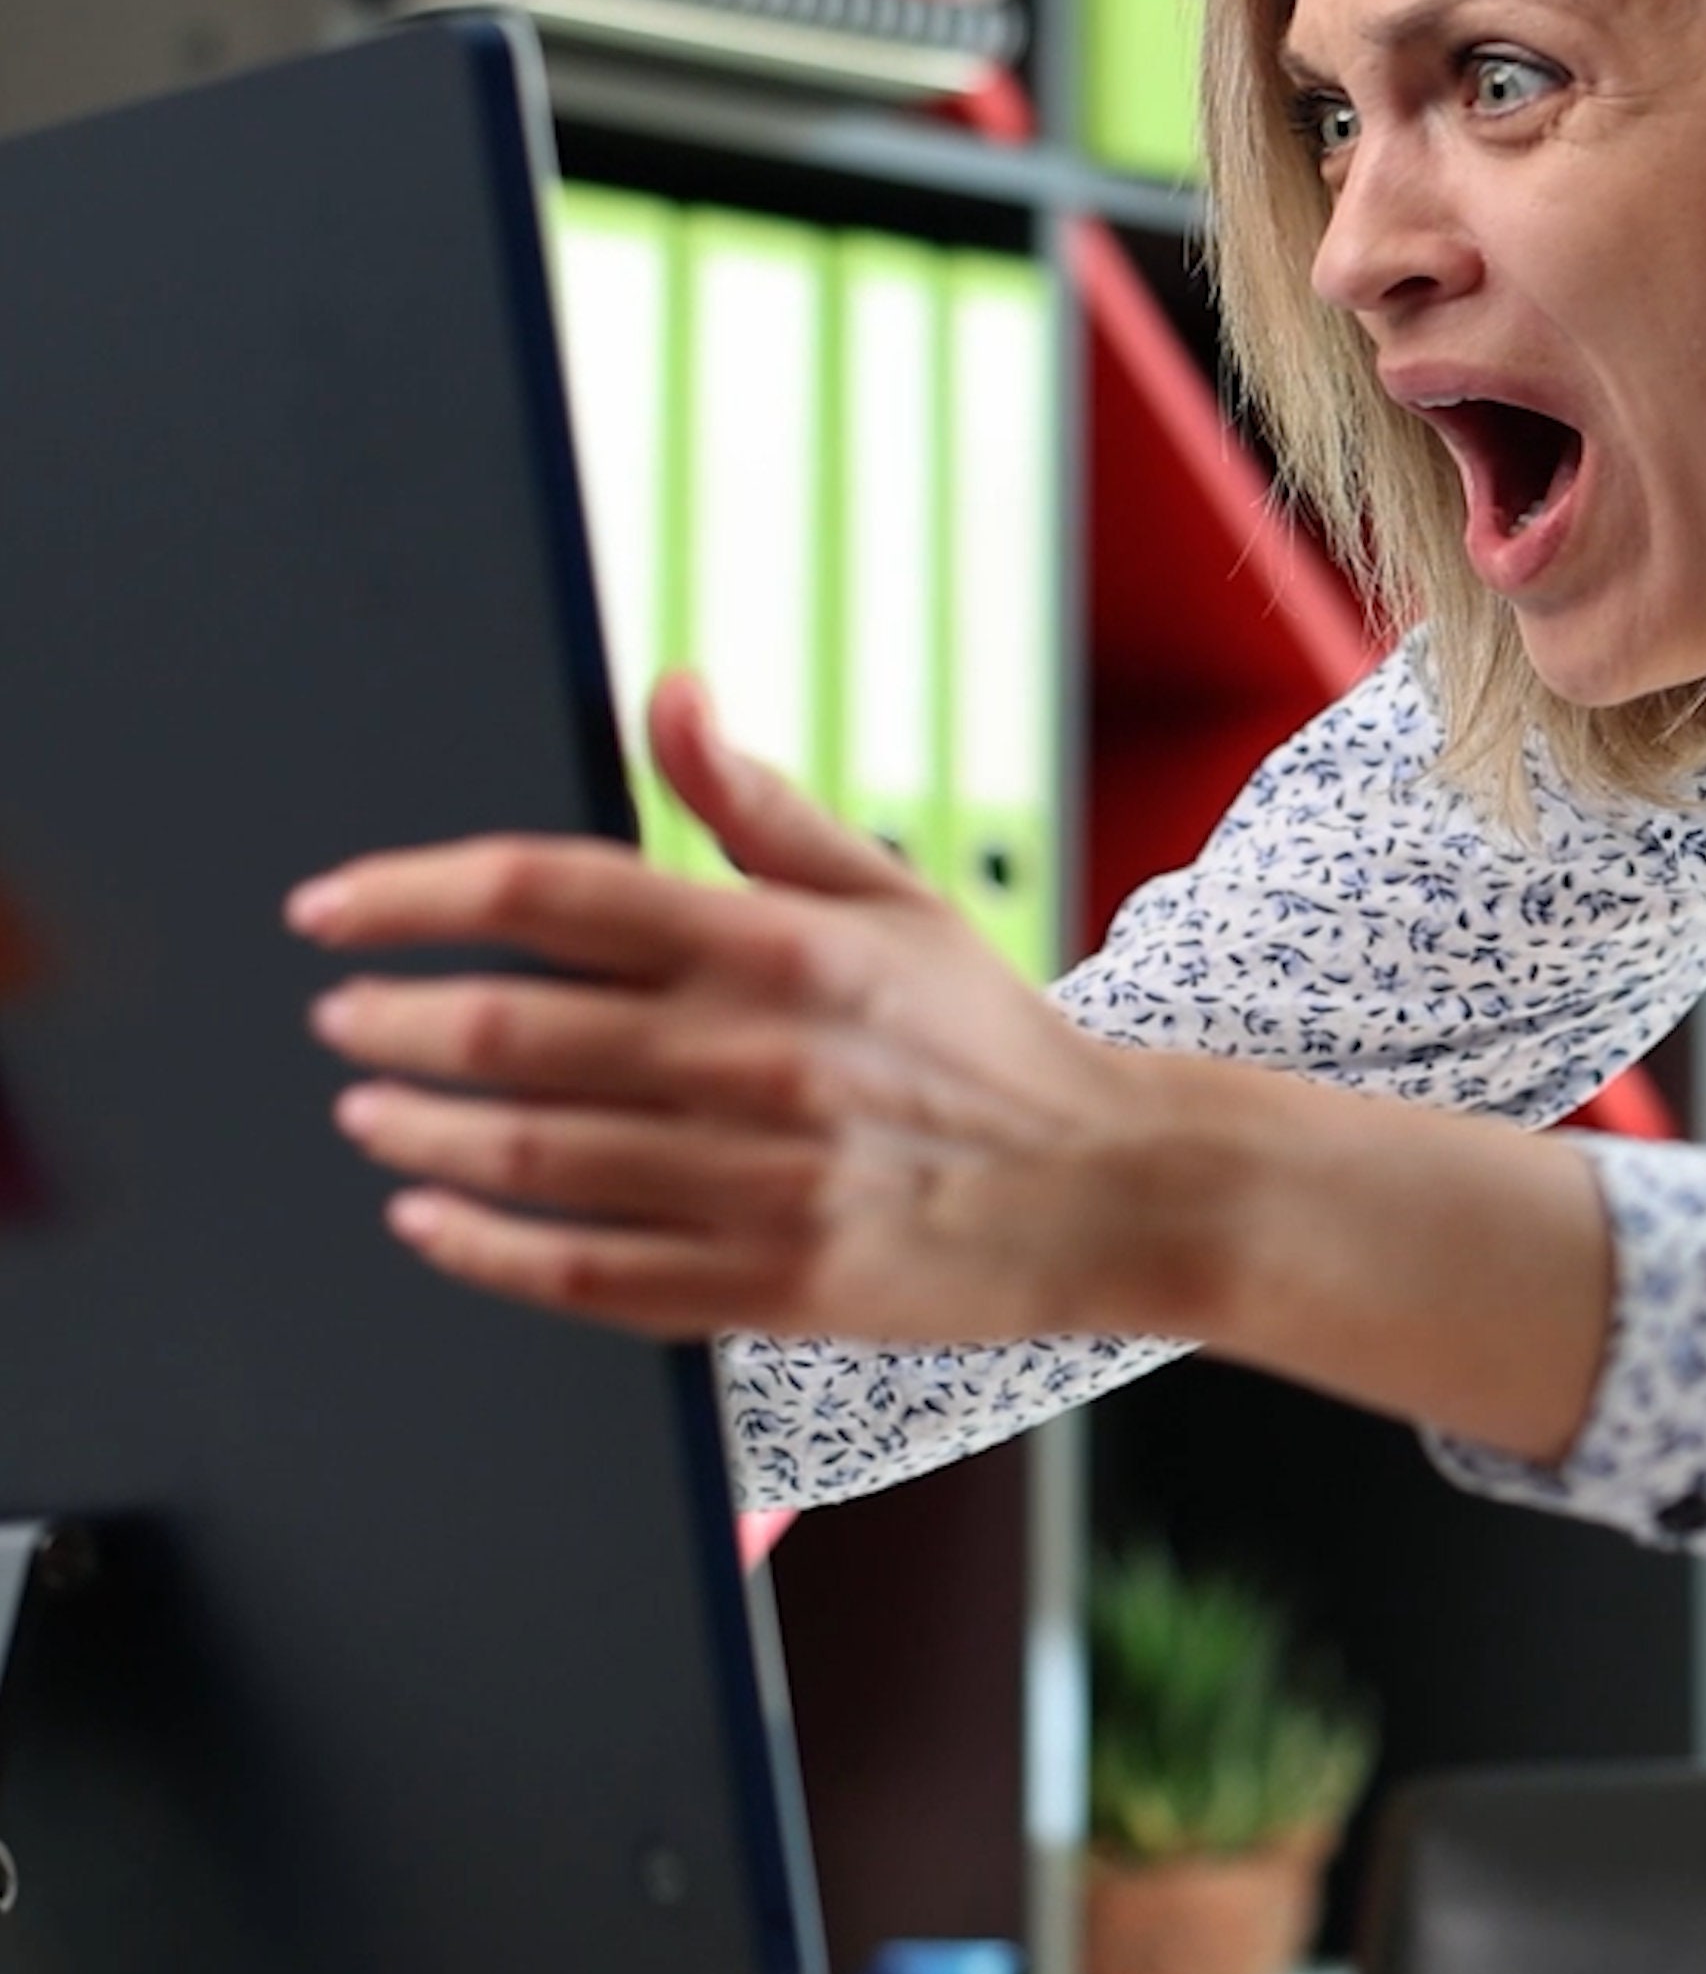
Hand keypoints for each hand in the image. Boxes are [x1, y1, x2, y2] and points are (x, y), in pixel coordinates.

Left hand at [290, 673, 1616, 1458]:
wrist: (1105, 1188)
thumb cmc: (987, 1037)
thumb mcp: (891, 895)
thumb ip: (759, 805)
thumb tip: (670, 690)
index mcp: (780, 944)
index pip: (548, 892)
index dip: (412, 894)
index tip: (332, 909)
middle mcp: (756, 1057)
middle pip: (507, 1027)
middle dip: (389, 1018)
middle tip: (341, 1017)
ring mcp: (756, 1181)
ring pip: (528, 1153)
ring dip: (417, 1129)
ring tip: (366, 1109)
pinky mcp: (765, 1284)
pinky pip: (583, 1274)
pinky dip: (482, 1248)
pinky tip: (429, 1219)